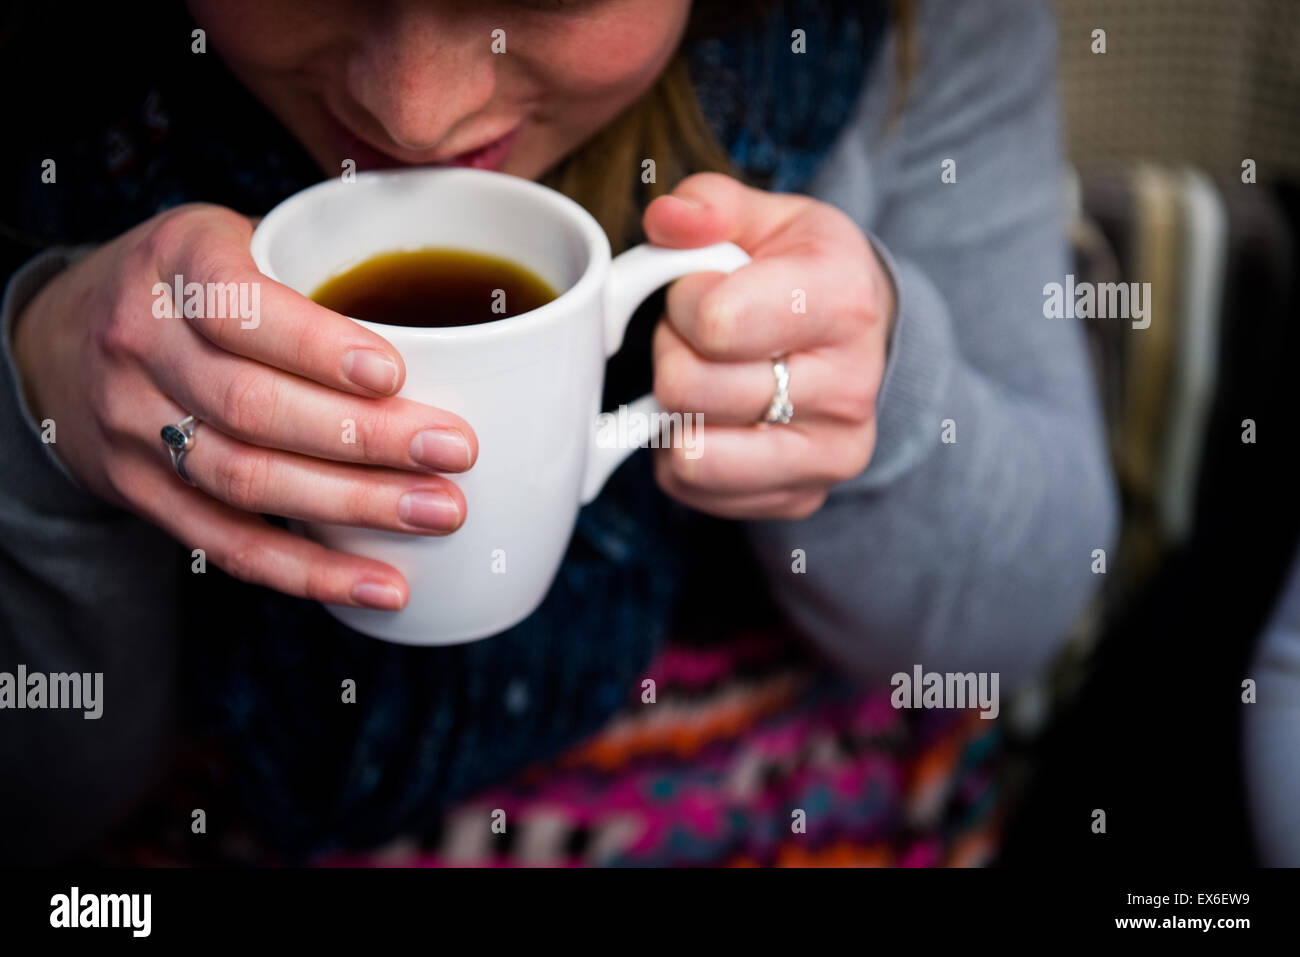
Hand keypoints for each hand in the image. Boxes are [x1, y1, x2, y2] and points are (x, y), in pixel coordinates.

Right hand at [12, 204, 478, 608]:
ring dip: (352, 505)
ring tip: (440, 512)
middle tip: (455, 452)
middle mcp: (142, 341)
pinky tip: (381, 585)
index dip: (316, 346)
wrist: (63, 339)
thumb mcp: (236, 237)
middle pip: (252, 405)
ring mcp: (132, 425)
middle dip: (363, 437)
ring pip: (245, 478)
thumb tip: (463, 323)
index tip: (394, 376)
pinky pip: (226, 544)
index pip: (240, 306)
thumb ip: (318, 269)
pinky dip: (309, 573)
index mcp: (178, 262)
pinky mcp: (139, 493)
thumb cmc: (192, 283)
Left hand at [643, 173, 894, 519]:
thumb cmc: (802, 273)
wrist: (862, 339)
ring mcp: (831, 452)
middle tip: (700, 337)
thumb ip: (709, 204)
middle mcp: (850, 386)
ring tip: (708, 376)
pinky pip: (694, 489)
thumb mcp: (766, 218)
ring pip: (691, 451)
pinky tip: (713, 418)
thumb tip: (668, 220)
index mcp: (844, 300)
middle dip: (673, 352)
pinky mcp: (802, 498)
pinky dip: (681, 453)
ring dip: (675, 410)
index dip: (684, 301)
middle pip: (689, 387)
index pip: (716, 321)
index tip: (703, 288)